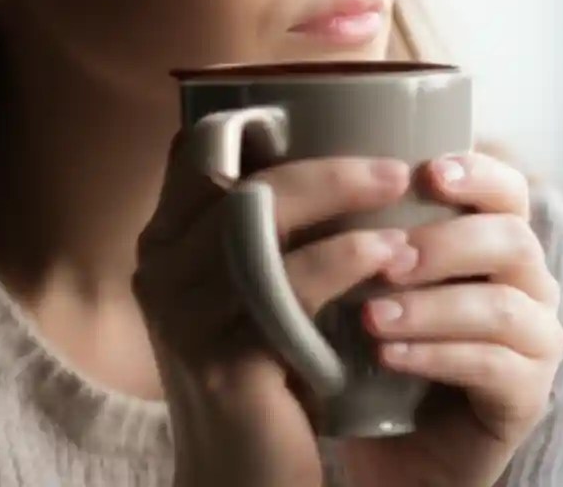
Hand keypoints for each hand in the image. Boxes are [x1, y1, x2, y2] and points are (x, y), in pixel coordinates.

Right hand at [133, 135, 419, 486]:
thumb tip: (343, 153)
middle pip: (233, 180)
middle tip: (395, 166)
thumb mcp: (253, 295)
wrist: (242, 481)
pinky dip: (345, 258)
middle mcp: (158, 271)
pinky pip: (288, 287)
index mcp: (162, 244)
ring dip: (340, 200)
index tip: (326, 112)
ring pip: (259, 225)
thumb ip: (269, 234)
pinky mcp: (222, 359)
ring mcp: (184, 316)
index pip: (192, 151)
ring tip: (404, 197)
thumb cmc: (265, 378)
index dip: (251, 118)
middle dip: (319, 164)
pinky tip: (390, 251)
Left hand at [338, 152, 562, 486]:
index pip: (506, 190)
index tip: (426, 172)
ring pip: (504, 307)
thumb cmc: (371, 346)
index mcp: (492, 240)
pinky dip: (438, 357)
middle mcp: (526, 282)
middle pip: (511, 239)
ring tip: (372, 317)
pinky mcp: (527, 395)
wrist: (387, 444)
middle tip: (387, 257)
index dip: (477, 173)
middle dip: (446, 243)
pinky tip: (389, 357)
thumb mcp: (358, 281)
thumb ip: (355, 231)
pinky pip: (495, 366)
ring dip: (433, 306)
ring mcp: (534, 339)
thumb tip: (296, 178)